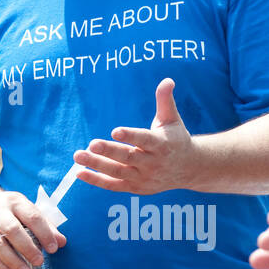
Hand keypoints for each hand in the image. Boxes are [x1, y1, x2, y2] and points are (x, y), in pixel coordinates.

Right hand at [0, 189, 64, 268]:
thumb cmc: (7, 209)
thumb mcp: (25, 208)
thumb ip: (44, 224)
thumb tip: (61, 242)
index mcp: (15, 202)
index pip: (31, 217)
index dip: (44, 233)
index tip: (54, 248)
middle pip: (12, 229)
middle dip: (27, 247)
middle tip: (39, 261)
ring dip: (12, 260)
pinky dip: (0, 265)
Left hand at [74, 78, 194, 194]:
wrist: (190, 169)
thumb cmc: (176, 139)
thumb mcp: (172, 119)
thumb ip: (165, 100)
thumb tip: (167, 80)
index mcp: (161, 144)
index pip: (144, 139)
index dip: (130, 136)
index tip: (115, 131)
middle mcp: (153, 163)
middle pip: (128, 157)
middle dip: (109, 151)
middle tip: (91, 144)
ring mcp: (144, 177)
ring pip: (118, 172)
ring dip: (97, 165)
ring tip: (78, 155)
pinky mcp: (136, 188)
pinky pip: (114, 185)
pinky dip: (97, 180)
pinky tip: (79, 173)